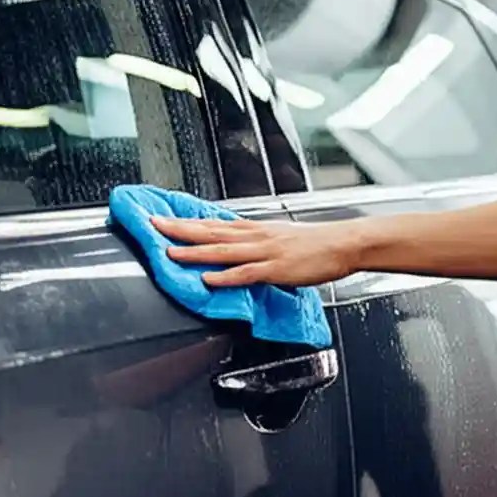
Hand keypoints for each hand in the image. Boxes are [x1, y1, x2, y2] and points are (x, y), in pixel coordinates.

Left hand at [152, 216, 358, 286]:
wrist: (343, 244)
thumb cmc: (316, 243)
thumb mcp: (281, 236)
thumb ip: (257, 241)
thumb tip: (237, 245)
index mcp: (256, 229)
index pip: (214, 223)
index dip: (186, 221)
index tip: (163, 218)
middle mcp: (256, 236)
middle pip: (211, 232)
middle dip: (180, 230)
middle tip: (153, 227)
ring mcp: (265, 252)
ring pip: (223, 251)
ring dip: (195, 251)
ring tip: (170, 253)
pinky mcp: (276, 269)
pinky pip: (246, 273)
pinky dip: (225, 276)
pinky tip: (209, 278)